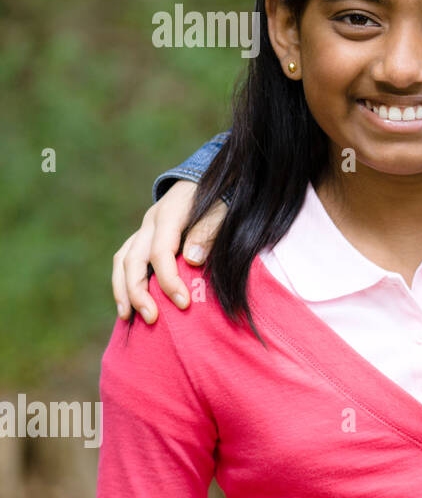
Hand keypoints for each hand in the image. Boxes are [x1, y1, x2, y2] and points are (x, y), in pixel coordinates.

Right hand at [111, 181, 224, 323]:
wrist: (211, 178)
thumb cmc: (222, 197)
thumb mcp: (223, 209)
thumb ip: (208, 231)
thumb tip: (191, 259)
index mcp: (170, 213)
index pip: (161, 252)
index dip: (169, 279)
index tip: (183, 303)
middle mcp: (150, 221)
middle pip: (133, 259)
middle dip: (139, 292)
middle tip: (152, 319)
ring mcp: (144, 228)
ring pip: (122, 260)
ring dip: (123, 290)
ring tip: (129, 318)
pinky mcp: (143, 236)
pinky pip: (124, 260)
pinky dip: (123, 282)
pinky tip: (127, 305)